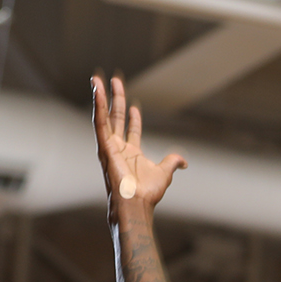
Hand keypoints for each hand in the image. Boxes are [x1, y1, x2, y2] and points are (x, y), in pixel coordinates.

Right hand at [92, 75, 185, 209]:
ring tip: (97, 78)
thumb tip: (184, 161)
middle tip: (113, 80)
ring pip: (104, 116)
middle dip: (115, 98)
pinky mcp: (104, 146)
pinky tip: (96, 91)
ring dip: (100, 97)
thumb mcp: (165, 173)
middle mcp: (118, 147)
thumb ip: (172, 163)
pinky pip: (99, 122)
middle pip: (116, 117)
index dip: (132, 117)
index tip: (134, 105)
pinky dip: (97, 106)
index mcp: (131, 152)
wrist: (137, 203)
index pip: (130, 129)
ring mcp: (109, 145)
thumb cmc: (147, 193)